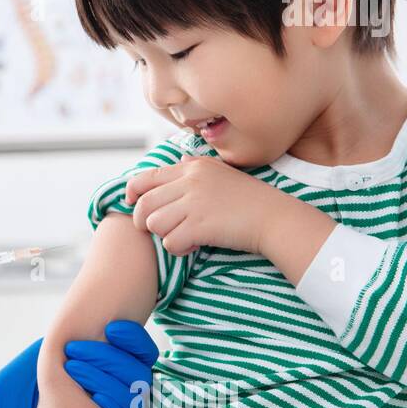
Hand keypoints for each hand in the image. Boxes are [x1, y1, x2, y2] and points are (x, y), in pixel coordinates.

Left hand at [125, 154, 285, 256]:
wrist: (275, 217)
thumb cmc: (250, 198)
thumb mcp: (222, 172)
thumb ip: (196, 165)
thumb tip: (179, 158)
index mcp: (192, 167)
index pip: (146, 177)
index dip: (132, 193)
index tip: (132, 204)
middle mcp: (189, 182)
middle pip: (144, 204)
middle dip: (144, 222)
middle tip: (158, 230)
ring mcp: (194, 203)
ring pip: (154, 224)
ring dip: (165, 235)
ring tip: (184, 236)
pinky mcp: (200, 225)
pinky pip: (170, 242)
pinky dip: (179, 249)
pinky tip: (194, 245)